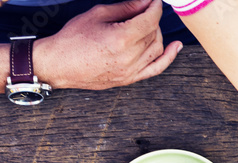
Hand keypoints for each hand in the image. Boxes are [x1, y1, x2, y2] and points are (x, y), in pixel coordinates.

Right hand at [35, 0, 181, 90]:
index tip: (155, 1)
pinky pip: (156, 68)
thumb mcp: (98, 14)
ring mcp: (132, 71)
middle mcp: (130, 57)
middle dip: (153, 19)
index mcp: (121, 38)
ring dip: (157, 34)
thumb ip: (126, 8)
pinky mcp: (131, 79)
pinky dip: (168, 57)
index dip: (155, 8)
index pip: (149, 20)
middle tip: (146, 10)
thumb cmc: (74, 37)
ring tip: (149, 25)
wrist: (61, 64)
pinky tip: (176, 46)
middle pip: (153, 34)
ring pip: (157, 49)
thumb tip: (145, 1)